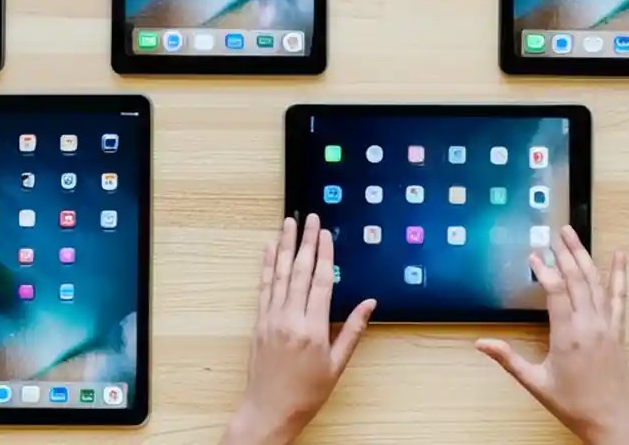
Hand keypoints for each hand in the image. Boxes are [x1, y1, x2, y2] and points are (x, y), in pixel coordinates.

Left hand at [221, 215, 376, 444]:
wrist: (269, 411)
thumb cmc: (307, 393)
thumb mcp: (337, 365)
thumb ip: (353, 330)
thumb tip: (369, 304)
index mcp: (313, 329)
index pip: (321, 282)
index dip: (325, 255)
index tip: (326, 234)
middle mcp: (290, 319)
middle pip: (300, 271)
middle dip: (306, 241)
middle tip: (310, 218)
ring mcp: (271, 319)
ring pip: (280, 274)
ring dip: (285, 246)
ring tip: (288, 223)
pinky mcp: (259, 323)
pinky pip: (264, 287)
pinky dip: (267, 266)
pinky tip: (269, 249)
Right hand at [476, 227, 628, 444]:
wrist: (612, 422)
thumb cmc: (574, 405)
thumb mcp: (535, 383)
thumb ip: (508, 360)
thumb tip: (481, 344)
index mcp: (567, 336)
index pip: (556, 291)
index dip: (543, 270)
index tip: (533, 256)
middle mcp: (589, 326)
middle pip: (577, 279)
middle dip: (565, 253)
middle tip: (554, 233)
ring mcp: (606, 326)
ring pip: (595, 282)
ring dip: (584, 256)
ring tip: (573, 235)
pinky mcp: (617, 331)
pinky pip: (619, 297)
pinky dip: (619, 275)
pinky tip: (619, 257)